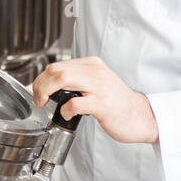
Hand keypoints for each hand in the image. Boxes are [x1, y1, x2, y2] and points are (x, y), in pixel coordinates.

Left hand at [30, 56, 158, 144]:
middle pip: (56, 70)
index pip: (57, 65)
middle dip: (39, 85)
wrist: (141, 115)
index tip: (38, 91)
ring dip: (46, 92)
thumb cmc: (117, 102)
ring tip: (45, 104)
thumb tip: (52, 85)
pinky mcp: (103, 104)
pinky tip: (67, 114)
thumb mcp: (97, 82)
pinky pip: (75, 103)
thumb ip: (78, 79)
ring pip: (62, 79)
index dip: (41, 79)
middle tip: (38, 99)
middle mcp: (95, 72)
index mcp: (92, 64)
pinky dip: (65, 109)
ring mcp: (100, 87)